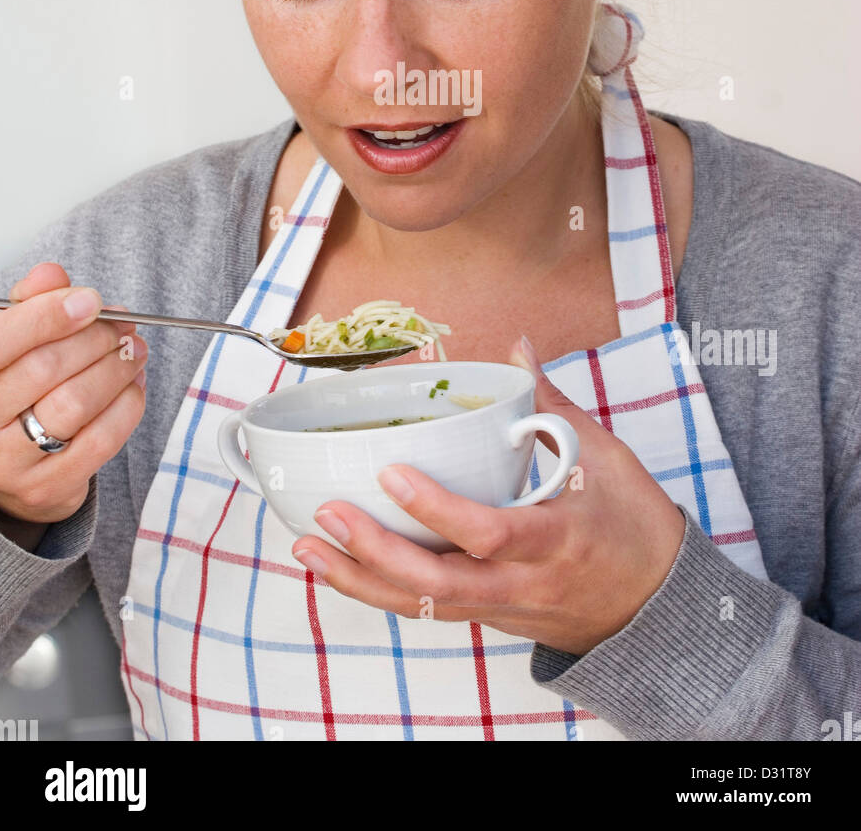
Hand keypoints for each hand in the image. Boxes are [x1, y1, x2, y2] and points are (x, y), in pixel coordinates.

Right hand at [0, 262, 147, 524]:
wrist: (7, 463)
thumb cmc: (10, 389)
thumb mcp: (9, 340)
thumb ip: (29, 304)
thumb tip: (52, 274)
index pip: (1, 341)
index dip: (49, 316)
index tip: (90, 301)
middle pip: (45, 369)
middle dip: (95, 338)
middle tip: (122, 323)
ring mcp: (9, 463)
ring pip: (75, 404)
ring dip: (116, 368)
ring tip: (133, 348)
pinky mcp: (46, 487)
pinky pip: (101, 439)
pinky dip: (128, 404)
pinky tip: (133, 383)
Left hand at [291, 334, 685, 655]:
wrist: (657, 606)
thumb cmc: (634, 524)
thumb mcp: (605, 456)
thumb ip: (552, 402)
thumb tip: (518, 346)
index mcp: (557, 537)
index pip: (490, 533)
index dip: (437, 510)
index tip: (392, 474)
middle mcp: (525, 582)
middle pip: (439, 586)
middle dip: (376, 553)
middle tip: (328, 514)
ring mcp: (503, 609)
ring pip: (422, 608)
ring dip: (361, 579)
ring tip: (308, 547)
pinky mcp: (489, 619)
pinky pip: (426, 612)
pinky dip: (380, 591)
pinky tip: (339, 567)